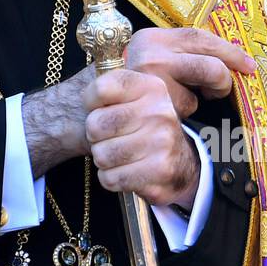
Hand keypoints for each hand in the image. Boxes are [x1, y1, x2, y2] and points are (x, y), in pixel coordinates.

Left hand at [82, 69, 200, 208]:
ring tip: (117, 155)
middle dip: (94, 136)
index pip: (101, 88)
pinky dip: (111, 178)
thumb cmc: (143, 127)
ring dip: (103, 159)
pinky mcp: (160, 171)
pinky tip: (124, 171)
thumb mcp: (132, 99)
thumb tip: (86, 101)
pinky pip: (110, 178)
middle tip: (108, 137)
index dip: (90, 102)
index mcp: (151, 87)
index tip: (99, 109)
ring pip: (101, 155)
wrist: (180, 161)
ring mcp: (162, 142)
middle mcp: (160, 112)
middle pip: (95, 125)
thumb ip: (108, 90)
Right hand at [123, 27, 255, 117]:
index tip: (249, 65)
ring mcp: (152, 83)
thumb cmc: (140, 80)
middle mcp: (150, 56)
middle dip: (224, 81)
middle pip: (210, 66)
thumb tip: (237, 60)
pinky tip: (171, 109)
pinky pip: (188, 109)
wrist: (102, 107)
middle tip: (221, 90)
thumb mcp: (157, 57)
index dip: (230, 51)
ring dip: (199, 98)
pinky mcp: (156, 106)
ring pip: (200, 91)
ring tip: (184, 98)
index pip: (200, 38)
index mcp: (152, 38)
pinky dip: (185, 112)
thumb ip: (186, 52)